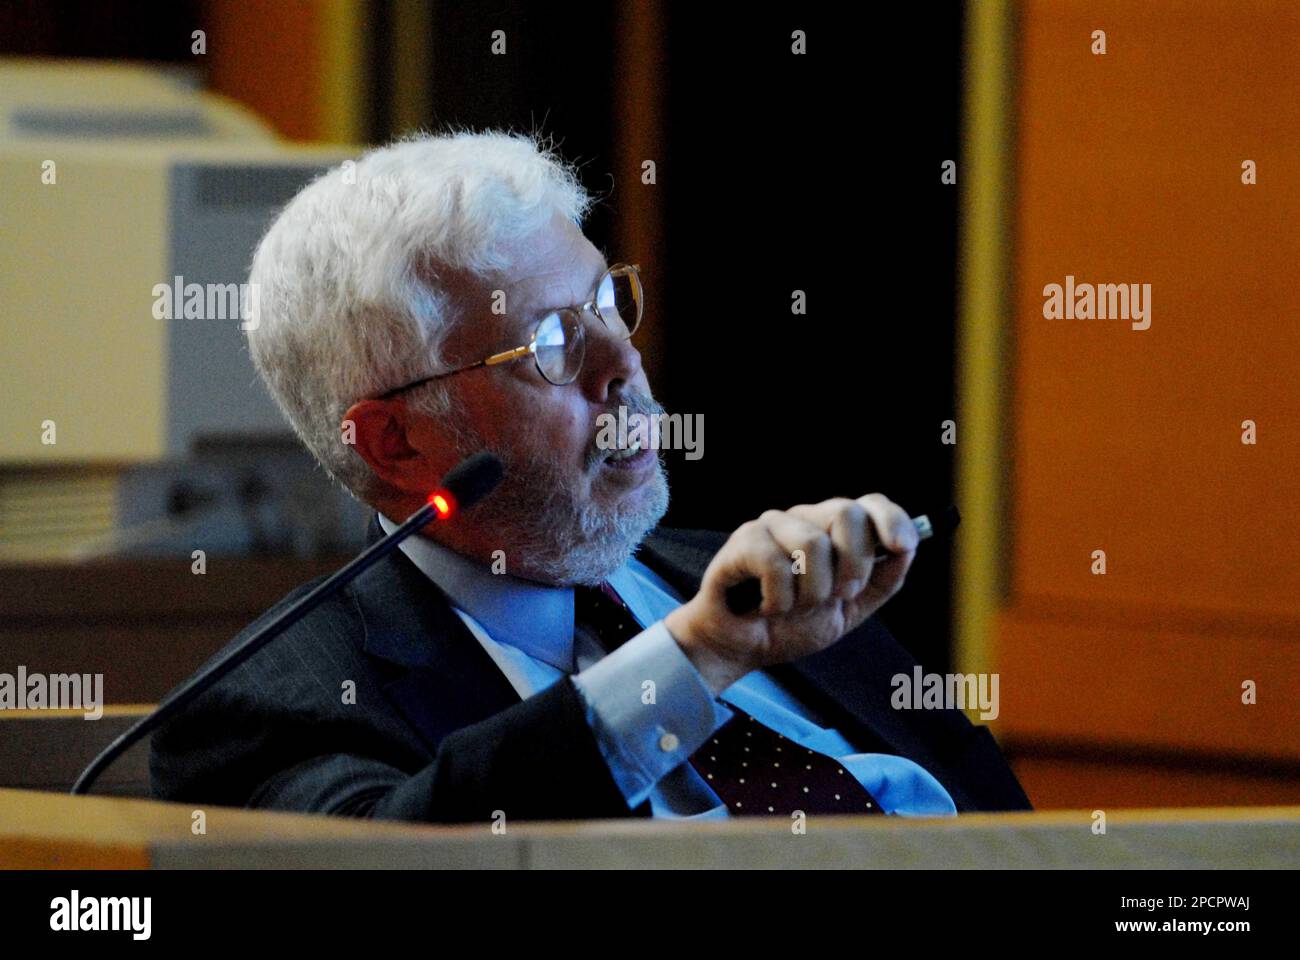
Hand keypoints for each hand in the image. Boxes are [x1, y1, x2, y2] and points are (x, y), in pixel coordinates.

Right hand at [664, 495, 918, 695]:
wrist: (742, 650)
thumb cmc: (792, 626)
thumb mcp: (849, 611)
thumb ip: (881, 582)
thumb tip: (906, 550)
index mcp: (833, 532)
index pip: (869, 505)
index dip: (891, 519)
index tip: (902, 546)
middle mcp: (804, 520)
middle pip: (845, 513)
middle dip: (853, 564)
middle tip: (839, 596)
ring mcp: (772, 526)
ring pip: (812, 544)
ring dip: (811, 593)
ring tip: (793, 608)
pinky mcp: (742, 543)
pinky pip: (776, 564)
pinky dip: (778, 600)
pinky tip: (767, 608)